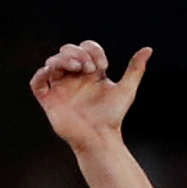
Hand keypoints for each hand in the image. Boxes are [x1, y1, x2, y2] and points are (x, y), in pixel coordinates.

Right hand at [30, 40, 150, 151]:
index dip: (92, 50)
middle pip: (68, 52)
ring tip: (76, 67)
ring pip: (53, 63)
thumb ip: (135, 70)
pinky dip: (40, 74)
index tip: (102, 65)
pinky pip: (37, 83)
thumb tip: (148, 49)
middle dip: (77, 53)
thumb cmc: (113, 117)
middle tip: (88, 67)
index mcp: (91, 74)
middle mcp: (75, 78)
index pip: (86, 49)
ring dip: (62, 59)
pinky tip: (50, 71)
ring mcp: (60, 88)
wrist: (100, 138)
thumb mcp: (126, 90)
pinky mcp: (49, 100)